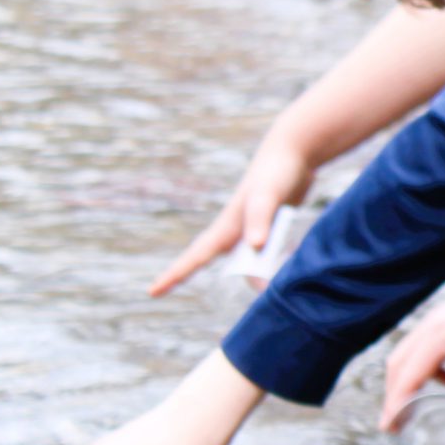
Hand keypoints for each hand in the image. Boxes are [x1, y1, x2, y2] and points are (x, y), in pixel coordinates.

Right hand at [150, 129, 318, 296]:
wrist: (293, 152)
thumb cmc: (276, 172)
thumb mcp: (268, 196)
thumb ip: (260, 219)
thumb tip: (255, 246)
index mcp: (228, 227)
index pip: (196, 256)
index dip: (174, 275)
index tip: (152, 291)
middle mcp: (236, 230)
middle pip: (213, 261)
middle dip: (193, 276)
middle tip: (166, 291)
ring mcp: (252, 228)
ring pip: (246, 261)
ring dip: (251, 276)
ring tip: (261, 290)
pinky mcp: (271, 226)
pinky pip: (265, 252)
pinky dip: (270, 263)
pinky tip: (281, 268)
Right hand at [385, 269, 444, 434]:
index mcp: (441, 336)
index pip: (408, 377)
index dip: (396, 405)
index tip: (389, 429)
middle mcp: (432, 324)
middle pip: (398, 365)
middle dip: (394, 395)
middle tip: (397, 426)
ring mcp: (437, 317)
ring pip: (406, 353)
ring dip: (406, 380)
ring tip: (414, 408)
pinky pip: (421, 344)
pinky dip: (422, 365)